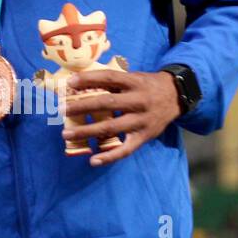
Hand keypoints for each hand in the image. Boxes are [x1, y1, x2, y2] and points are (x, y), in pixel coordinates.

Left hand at [59, 70, 179, 165]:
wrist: (177, 96)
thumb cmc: (146, 85)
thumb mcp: (133, 77)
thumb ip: (112, 80)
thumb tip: (80, 82)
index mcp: (134, 82)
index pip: (109, 78)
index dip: (89, 79)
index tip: (69, 82)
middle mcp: (139, 101)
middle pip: (107, 103)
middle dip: (82, 107)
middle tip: (61, 110)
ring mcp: (142, 121)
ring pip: (111, 128)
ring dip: (87, 131)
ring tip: (67, 134)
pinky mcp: (144, 137)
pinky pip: (126, 150)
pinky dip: (109, 157)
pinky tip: (93, 160)